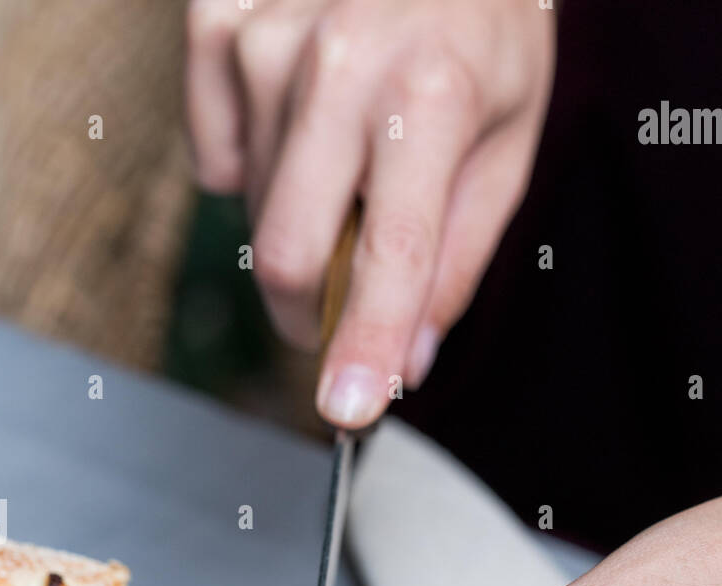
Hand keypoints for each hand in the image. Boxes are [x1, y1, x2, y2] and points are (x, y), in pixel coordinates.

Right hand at [185, 0, 554, 425]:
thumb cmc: (482, 31)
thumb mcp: (509, 146)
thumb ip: (457, 263)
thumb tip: (405, 362)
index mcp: (432, 98)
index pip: (389, 258)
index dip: (364, 347)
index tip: (346, 411)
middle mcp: (340, 64)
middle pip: (286, 252)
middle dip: (312, 310)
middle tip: (343, 303)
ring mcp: (267, 38)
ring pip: (254, 211)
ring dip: (299, 221)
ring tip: (349, 159)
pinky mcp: (218, 23)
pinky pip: (213, 156)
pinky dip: (251, 166)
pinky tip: (297, 127)